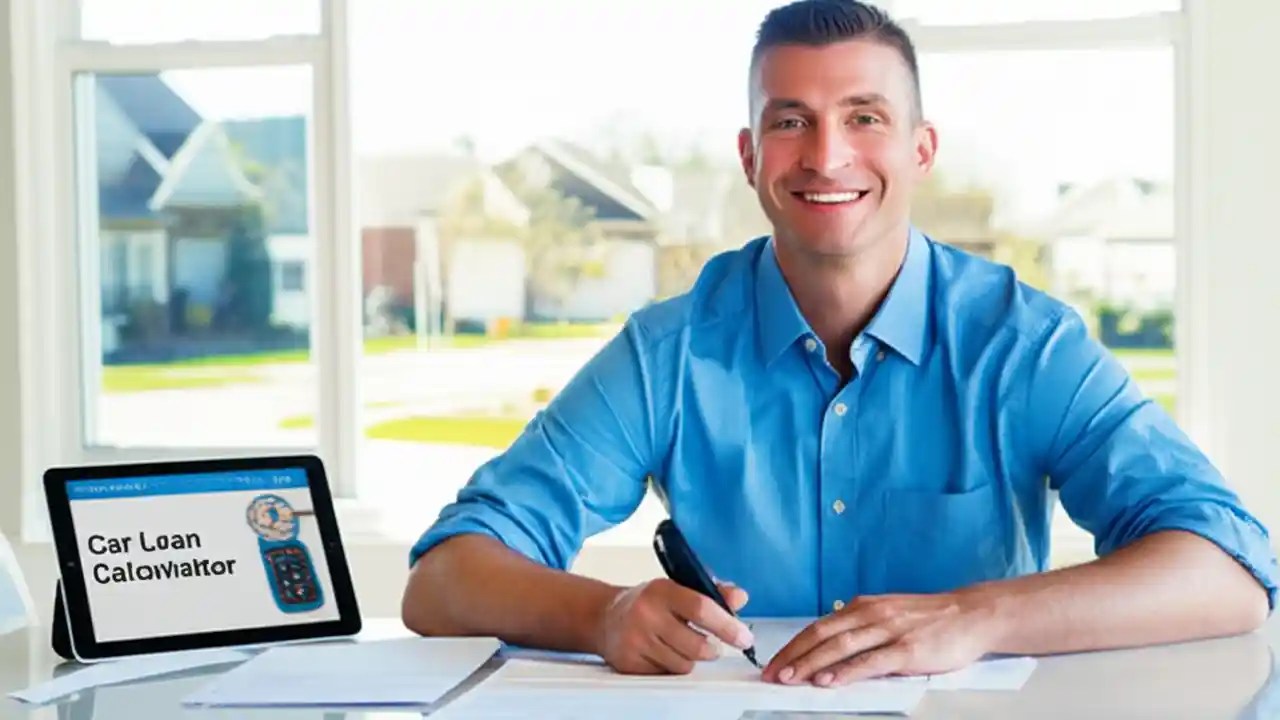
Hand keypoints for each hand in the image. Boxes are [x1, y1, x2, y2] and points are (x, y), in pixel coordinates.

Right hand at [595, 578, 752, 674]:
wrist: (605, 616)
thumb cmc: (648, 601)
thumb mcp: (679, 586)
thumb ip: (713, 590)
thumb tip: (739, 598)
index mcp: (662, 590)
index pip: (701, 608)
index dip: (727, 625)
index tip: (743, 637)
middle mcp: (646, 614)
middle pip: (696, 645)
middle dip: (712, 649)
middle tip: (711, 643)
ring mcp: (636, 640)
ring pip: (684, 665)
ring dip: (691, 659)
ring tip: (681, 644)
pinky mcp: (629, 663)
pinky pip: (667, 675)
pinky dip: (672, 667)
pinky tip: (664, 653)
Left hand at [763, 591, 1002, 686]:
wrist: (971, 613)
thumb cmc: (931, 619)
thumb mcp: (888, 615)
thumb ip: (861, 629)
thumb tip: (830, 650)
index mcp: (863, 606)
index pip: (818, 627)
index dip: (792, 645)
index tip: (774, 662)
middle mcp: (872, 614)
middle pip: (822, 635)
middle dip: (793, 656)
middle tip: (771, 674)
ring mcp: (889, 631)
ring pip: (840, 647)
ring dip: (811, 664)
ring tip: (790, 678)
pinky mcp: (908, 650)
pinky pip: (870, 662)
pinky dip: (846, 671)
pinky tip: (828, 681)